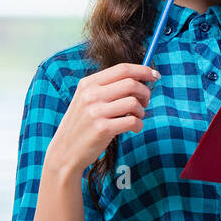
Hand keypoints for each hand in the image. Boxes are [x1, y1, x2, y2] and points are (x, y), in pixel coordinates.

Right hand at [45, 62, 158, 177]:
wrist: (65, 151)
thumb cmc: (82, 125)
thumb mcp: (87, 100)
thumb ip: (107, 88)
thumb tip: (139, 78)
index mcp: (88, 83)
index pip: (122, 69)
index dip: (143, 70)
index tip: (155, 75)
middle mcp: (91, 95)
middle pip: (131, 83)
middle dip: (145, 92)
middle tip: (145, 103)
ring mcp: (96, 112)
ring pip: (134, 102)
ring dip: (142, 111)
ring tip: (136, 117)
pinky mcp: (103, 129)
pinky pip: (133, 122)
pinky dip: (139, 125)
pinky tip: (134, 129)